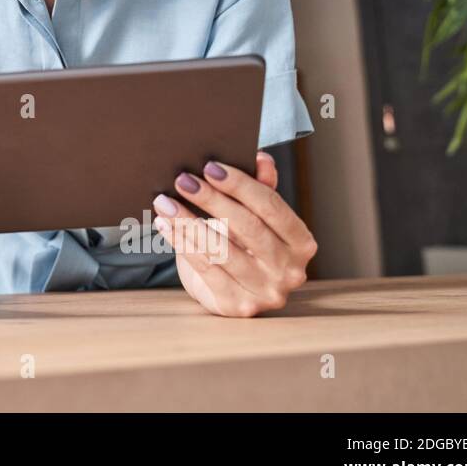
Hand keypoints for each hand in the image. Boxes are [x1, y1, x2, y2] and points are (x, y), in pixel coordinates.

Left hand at [153, 151, 317, 317]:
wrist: (231, 291)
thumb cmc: (244, 246)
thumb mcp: (256, 219)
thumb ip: (261, 189)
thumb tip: (262, 159)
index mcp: (301, 243)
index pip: (272, 207)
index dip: (241, 185)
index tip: (210, 167)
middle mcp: (290, 271)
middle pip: (247, 227)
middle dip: (211, 200)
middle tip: (183, 180)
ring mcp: (265, 292)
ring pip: (222, 250)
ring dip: (188, 222)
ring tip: (165, 201)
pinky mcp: (237, 306)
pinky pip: (205, 269)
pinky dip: (181, 243)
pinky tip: (164, 224)